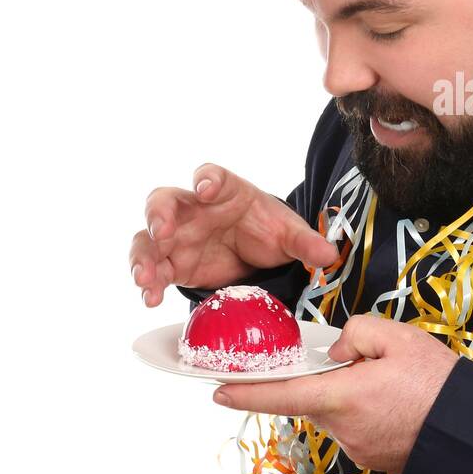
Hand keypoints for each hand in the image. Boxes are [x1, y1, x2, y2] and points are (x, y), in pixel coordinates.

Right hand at [129, 163, 337, 305]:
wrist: (257, 254)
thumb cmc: (267, 230)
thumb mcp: (289, 235)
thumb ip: (306, 242)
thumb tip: (329, 255)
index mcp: (224, 191)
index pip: (210, 175)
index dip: (205, 179)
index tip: (205, 189)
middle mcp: (193, 210)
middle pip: (164, 201)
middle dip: (158, 214)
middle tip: (162, 231)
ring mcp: (178, 238)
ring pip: (148, 239)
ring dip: (143, 256)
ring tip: (144, 278)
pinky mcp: (173, 265)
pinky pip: (153, 270)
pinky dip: (149, 284)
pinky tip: (151, 298)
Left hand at [211, 315, 459, 473]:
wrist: (471, 433)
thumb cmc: (439, 385)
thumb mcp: (399, 337)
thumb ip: (357, 333)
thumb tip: (337, 351)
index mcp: (341, 397)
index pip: (280, 395)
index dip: (245, 394)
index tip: (218, 391)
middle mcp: (342, 428)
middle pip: (316, 398)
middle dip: (331, 379)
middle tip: (371, 365)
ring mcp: (357, 448)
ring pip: (339, 412)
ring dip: (355, 396)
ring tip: (398, 384)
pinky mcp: (372, 458)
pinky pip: (359, 427)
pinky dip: (370, 412)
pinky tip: (401, 403)